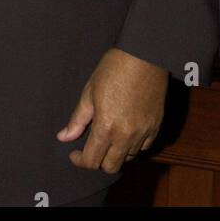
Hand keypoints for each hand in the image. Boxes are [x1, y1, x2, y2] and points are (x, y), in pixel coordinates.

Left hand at [57, 48, 168, 172]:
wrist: (144, 54)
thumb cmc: (114, 68)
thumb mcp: (90, 91)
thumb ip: (77, 119)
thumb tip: (63, 137)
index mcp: (106, 127)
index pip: (91, 161)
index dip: (79, 160)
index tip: (75, 153)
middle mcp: (126, 135)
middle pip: (111, 166)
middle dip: (98, 161)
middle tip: (92, 147)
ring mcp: (143, 132)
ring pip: (128, 157)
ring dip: (117, 152)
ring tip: (110, 136)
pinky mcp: (156, 125)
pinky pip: (144, 146)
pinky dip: (134, 145)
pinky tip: (127, 131)